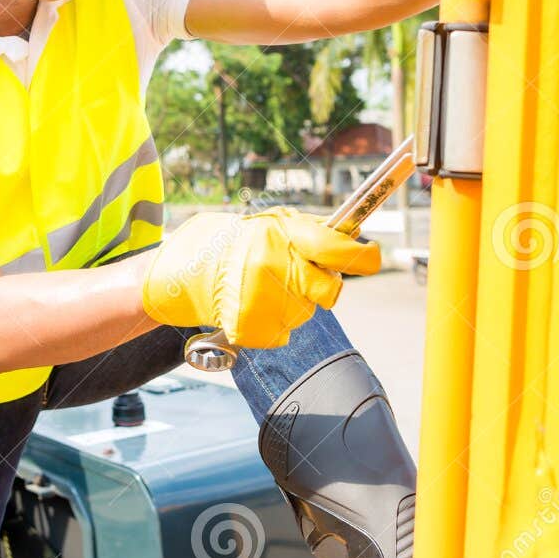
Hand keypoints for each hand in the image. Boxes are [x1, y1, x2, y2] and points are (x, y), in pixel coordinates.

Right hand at [141, 207, 380, 347]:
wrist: (185, 271)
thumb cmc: (238, 244)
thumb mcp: (273, 225)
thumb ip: (313, 233)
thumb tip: (357, 240)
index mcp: (281, 235)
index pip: (338, 249)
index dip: (365, 257)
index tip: (373, 257)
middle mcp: (272, 266)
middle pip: (331, 291)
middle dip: (323, 286)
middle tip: (302, 276)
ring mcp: (261, 300)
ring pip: (307, 312)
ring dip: (294, 303)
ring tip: (265, 287)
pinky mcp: (252, 329)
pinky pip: (285, 332)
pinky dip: (274, 322)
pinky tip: (254, 305)